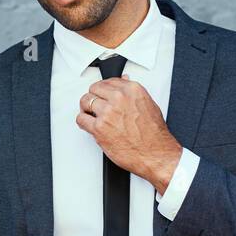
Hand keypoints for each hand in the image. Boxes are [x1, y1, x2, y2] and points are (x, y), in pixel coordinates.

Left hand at [76, 77, 181, 193]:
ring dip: (86, 109)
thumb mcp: (148, 105)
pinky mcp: (99, 128)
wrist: (155, 154)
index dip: (103, 90)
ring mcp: (108, 112)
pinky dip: (83, 122)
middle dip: (94, 97)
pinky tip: (89, 125)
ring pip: (85, 101)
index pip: (108, 81)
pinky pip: (81, 119)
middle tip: (95, 106)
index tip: (102, 95)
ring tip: (91, 115)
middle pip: (94, 89)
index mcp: (132, 90)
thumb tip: (123, 81)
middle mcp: (119, 98)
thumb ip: (132, 93)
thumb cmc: (153, 134)